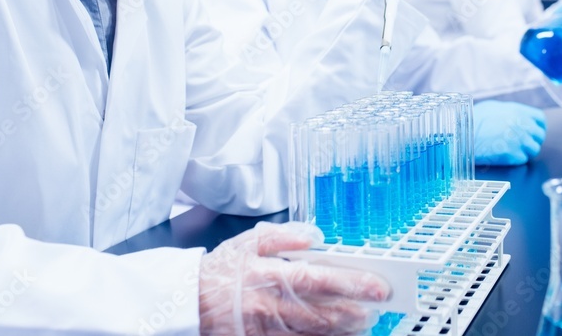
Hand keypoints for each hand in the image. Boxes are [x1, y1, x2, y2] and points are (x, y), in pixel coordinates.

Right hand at [199, 221, 389, 334]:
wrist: (186, 301)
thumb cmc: (219, 270)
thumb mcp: (247, 242)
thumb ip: (282, 237)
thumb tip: (313, 236)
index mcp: (269, 275)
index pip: (318, 279)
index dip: (350, 284)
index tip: (375, 286)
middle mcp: (270, 305)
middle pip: (320, 312)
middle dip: (353, 313)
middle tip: (375, 310)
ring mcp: (266, 328)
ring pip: (312, 333)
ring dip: (340, 331)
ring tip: (361, 325)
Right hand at [473, 100, 546, 165]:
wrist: (464, 135)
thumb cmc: (475, 120)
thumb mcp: (494, 107)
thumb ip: (510, 112)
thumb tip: (514, 117)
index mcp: (519, 111)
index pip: (540, 119)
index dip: (538, 126)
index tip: (534, 131)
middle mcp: (523, 125)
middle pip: (539, 136)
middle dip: (532, 140)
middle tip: (521, 143)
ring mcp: (520, 141)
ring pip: (534, 150)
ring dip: (526, 151)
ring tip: (513, 150)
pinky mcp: (513, 155)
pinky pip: (523, 160)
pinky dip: (516, 159)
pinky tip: (505, 155)